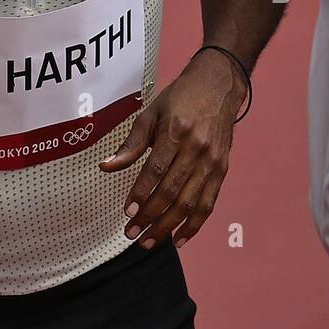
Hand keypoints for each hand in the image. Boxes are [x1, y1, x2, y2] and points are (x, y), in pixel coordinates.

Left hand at [98, 48, 247, 249]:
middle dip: (150, 217)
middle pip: (171, 191)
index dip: (141, 194)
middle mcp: (196, 149)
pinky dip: (194, 225)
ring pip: (189, 203)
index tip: (128, 213)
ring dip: (168, 227)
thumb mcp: (151, 113)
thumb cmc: (180, 98)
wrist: (219, 86)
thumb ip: (131, 144)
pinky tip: (178, 239)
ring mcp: (211, 162)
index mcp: (176, 132)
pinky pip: (208, 204)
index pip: (156, 170)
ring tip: (149, 242)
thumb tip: (107, 166)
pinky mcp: (221, 170)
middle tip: (131, 234)